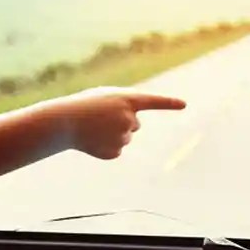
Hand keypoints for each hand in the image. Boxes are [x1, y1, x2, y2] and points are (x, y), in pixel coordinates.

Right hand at [53, 87, 186, 158]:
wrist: (64, 122)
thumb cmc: (83, 105)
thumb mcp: (104, 98)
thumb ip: (123, 106)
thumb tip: (133, 126)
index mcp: (127, 100)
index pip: (154, 101)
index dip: (170, 103)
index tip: (184, 104)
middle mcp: (129, 118)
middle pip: (135, 124)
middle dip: (123, 122)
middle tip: (102, 119)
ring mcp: (123, 137)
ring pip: (125, 138)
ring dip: (113, 134)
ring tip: (94, 129)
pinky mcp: (115, 152)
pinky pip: (117, 149)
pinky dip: (106, 146)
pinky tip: (93, 140)